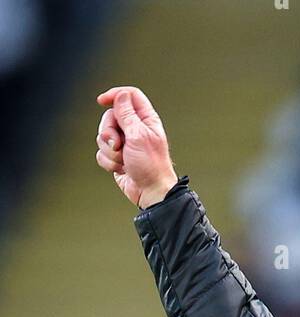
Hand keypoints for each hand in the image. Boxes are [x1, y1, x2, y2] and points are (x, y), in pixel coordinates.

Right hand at [95, 86, 177, 207]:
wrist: (150, 193)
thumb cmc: (151, 166)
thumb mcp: (139, 135)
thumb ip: (127, 114)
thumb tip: (120, 95)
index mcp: (145, 119)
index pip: (129, 95)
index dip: (115, 95)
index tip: (102, 101)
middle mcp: (134, 129)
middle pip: (110, 116)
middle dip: (109, 131)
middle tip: (118, 144)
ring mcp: (125, 143)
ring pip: (103, 136)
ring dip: (110, 150)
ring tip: (123, 159)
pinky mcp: (116, 157)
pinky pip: (102, 152)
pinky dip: (109, 162)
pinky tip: (121, 168)